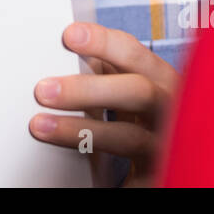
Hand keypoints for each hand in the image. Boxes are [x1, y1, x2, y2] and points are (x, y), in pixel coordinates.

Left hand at [29, 22, 180, 186]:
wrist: (172, 157)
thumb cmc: (143, 113)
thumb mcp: (128, 87)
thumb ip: (105, 71)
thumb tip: (63, 51)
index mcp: (160, 78)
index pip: (134, 54)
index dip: (103, 43)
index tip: (68, 35)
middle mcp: (170, 107)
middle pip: (137, 91)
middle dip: (88, 90)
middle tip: (43, 90)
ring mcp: (166, 142)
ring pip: (128, 136)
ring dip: (82, 131)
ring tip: (40, 126)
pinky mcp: (158, 173)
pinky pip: (134, 176)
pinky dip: (109, 178)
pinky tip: (74, 178)